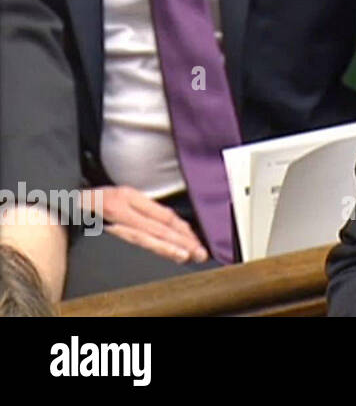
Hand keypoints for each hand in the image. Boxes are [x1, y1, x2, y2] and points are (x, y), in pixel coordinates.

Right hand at [82, 186, 207, 263]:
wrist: (61, 206)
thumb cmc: (91, 201)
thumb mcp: (118, 196)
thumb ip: (141, 208)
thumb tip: (168, 223)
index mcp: (128, 195)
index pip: (161, 214)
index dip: (181, 227)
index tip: (195, 238)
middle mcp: (123, 208)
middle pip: (158, 226)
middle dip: (181, 240)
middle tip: (199, 251)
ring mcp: (112, 221)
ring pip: (146, 237)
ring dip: (169, 248)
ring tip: (187, 255)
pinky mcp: (104, 231)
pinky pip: (133, 242)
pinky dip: (152, 248)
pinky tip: (167, 254)